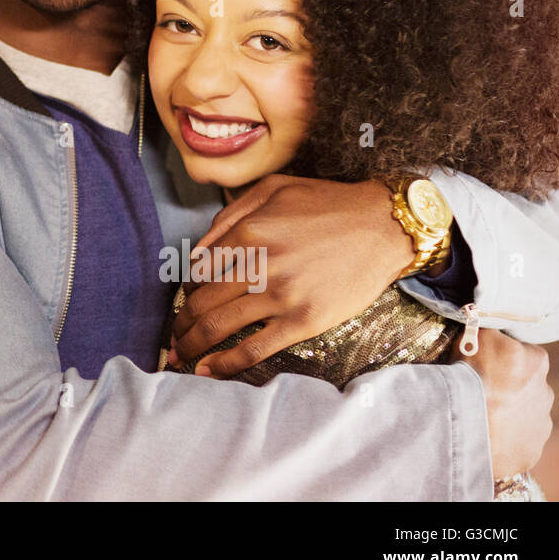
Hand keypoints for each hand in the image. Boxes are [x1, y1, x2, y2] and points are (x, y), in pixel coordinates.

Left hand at [169, 175, 413, 376]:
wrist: (384, 226)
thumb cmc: (328, 204)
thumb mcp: (272, 189)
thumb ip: (228, 216)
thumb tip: (196, 252)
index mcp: (248, 232)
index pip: (198, 269)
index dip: (186, 289)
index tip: (187, 301)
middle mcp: (259, 264)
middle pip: (202, 302)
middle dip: (181, 323)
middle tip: (174, 336)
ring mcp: (281, 295)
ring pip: (220, 326)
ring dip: (193, 345)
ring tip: (180, 356)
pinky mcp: (304, 321)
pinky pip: (255, 348)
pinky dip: (226, 364)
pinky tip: (209, 371)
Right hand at [455, 330, 551, 480]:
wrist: (469, 424)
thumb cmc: (472, 375)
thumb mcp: (476, 336)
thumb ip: (487, 328)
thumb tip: (485, 321)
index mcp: (536, 361)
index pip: (520, 352)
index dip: (500, 356)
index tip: (482, 361)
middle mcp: (546, 391)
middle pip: (524, 384)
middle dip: (507, 386)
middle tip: (479, 388)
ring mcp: (540, 424)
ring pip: (523, 413)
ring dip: (506, 412)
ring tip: (479, 412)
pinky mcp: (532, 450)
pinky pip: (517, 440)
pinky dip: (504, 436)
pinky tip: (484, 432)